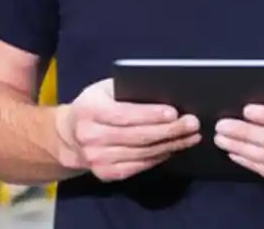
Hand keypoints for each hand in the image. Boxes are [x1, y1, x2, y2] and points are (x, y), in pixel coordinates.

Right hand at [54, 78, 200, 181]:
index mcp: (90, 110)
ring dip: (171, 145)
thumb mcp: (105, 89)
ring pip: (141, 153)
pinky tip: (174, 148)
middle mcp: (90, 137)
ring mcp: (97, 159)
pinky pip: (138, 166)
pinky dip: (159, 157)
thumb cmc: (96, 105)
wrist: (70, 135)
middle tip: (193, 124)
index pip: (124, 115)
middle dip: (169, 131)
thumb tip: (165, 92)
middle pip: (137, 136)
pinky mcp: (105, 174)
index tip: (174, 112)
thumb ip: (128, 90)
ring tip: (191, 136)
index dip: (150, 115)